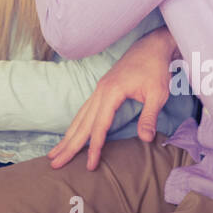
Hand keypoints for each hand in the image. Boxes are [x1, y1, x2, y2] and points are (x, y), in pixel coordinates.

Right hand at [48, 27, 176, 170]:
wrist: (151, 47)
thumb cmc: (156, 69)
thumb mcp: (157, 94)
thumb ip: (149, 117)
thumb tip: (145, 139)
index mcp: (111, 92)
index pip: (99, 126)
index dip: (94, 147)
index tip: (89, 165)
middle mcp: (100, 91)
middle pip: (81, 123)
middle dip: (68, 145)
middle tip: (54, 164)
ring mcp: (99, 90)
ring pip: (79, 117)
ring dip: (67, 136)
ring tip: (55, 153)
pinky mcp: (102, 89)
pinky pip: (84, 111)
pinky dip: (76, 125)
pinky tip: (71, 133)